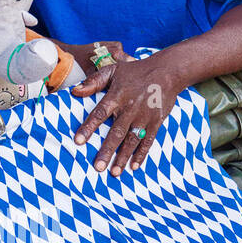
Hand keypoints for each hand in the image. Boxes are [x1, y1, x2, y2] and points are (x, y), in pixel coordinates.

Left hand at [71, 44, 181, 174]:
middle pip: (116, 132)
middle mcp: (130, 108)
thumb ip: (93, 81)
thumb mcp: (113, 70)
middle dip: (107, 150)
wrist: (167, 71)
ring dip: (123, 157)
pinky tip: (134, 166)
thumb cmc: (135, 71)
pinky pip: (148, 141)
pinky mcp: (156, 122)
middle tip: (98, 167)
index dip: (89, 127)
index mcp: (117, 96)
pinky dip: (141, 154)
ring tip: (114, 173)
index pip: (100, 113)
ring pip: (132, 140)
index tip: (78, 141)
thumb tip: (74, 91)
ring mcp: (144, 116)